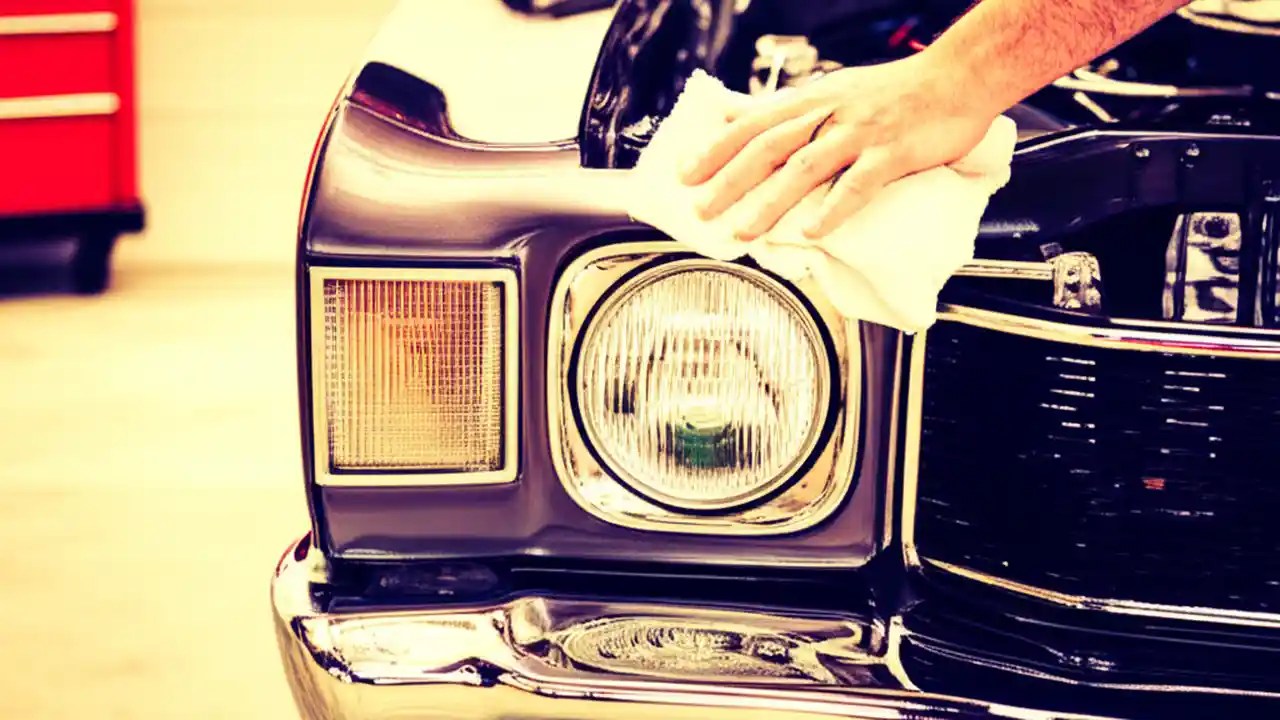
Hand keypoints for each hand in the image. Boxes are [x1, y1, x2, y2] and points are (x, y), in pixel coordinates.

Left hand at [679, 55, 997, 238]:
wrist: (960, 76)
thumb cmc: (897, 90)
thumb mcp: (833, 88)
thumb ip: (789, 109)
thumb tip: (740, 118)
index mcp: (813, 99)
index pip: (753, 123)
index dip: (716, 148)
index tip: (685, 173)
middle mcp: (830, 113)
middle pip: (768, 147)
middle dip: (729, 180)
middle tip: (700, 209)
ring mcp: (860, 133)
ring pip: (805, 168)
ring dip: (770, 201)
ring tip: (743, 230)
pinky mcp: (891, 152)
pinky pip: (857, 184)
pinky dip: (831, 208)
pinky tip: (810, 231)